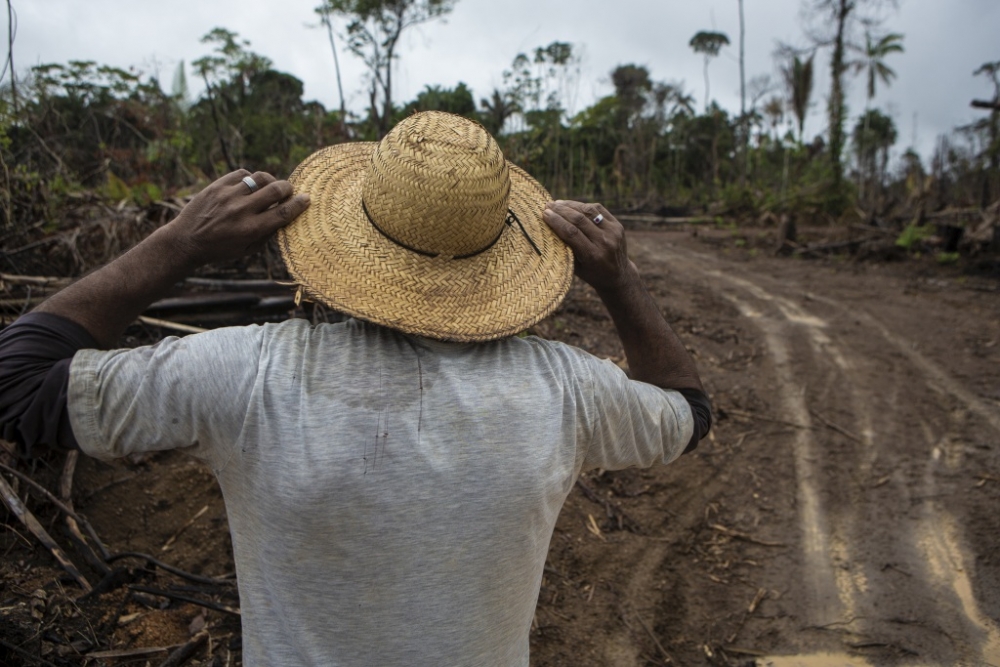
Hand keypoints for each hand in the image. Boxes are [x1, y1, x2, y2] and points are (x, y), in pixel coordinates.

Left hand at [163, 169, 309, 266]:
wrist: (186, 241)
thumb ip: (267, 234)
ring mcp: (228, 196)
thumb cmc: (220, 249)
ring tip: (270, 187)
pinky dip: (251, 179)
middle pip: (276, 190)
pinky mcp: (217, 186)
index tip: (307, 199)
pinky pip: (242, 174)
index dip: (300, 204)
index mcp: (251, 230)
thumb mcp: (247, 250)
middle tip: (289, 191)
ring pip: (261, 178)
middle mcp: (241, 211)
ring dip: (271, 181)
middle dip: (288, 188)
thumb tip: (286, 217)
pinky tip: (250, 186)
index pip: (284, 212)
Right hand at [542, 200, 634, 292]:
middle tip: (547, 205)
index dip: (556, 221)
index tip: (544, 214)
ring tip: (557, 203)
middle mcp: (605, 242)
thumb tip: (547, 227)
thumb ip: (565, 249)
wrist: (618, 276)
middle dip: (561, 210)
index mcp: (593, 256)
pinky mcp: (618, 225)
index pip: (572, 233)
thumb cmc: (591, 273)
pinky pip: (598, 209)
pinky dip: (583, 206)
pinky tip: (571, 205)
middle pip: (579, 220)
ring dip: (571, 205)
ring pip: (589, 211)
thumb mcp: (575, 267)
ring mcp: (614, 232)